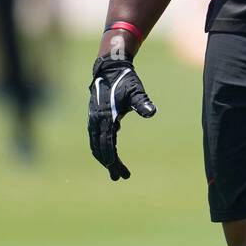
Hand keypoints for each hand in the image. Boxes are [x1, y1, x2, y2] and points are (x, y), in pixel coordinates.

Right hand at [88, 54, 156, 179]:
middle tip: (120, 177)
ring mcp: (93, 119)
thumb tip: (152, 113)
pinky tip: (110, 154)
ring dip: (104, 158)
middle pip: (100, 149)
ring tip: (114, 170)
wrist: (110, 68)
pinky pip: (95, 138)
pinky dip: (101, 148)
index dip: (113, 160)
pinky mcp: (94, 117)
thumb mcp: (136, 91)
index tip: (119, 172)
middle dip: (109, 164)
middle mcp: (96, 120)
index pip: (108, 145)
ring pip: (96, 145)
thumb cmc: (125, 80)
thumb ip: (143, 103)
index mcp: (106, 117)